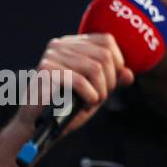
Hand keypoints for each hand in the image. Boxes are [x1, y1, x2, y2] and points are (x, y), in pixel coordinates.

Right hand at [10, 33, 134, 140]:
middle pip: (104, 55)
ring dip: (100, 90)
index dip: (117, 62)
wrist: (37, 126)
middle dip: (110, 80)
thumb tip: (129, 74)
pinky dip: (89, 95)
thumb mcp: (96, 90)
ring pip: (95, 68)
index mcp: (72, 43)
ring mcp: (51, 56)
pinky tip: (85, 103)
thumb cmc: (66, 106)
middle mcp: (60, 45)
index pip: (107, 40)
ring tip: (92, 101)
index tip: (111, 82)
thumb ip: (113, 80)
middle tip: (101, 96)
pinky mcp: (45, 71)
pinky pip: (80, 81)